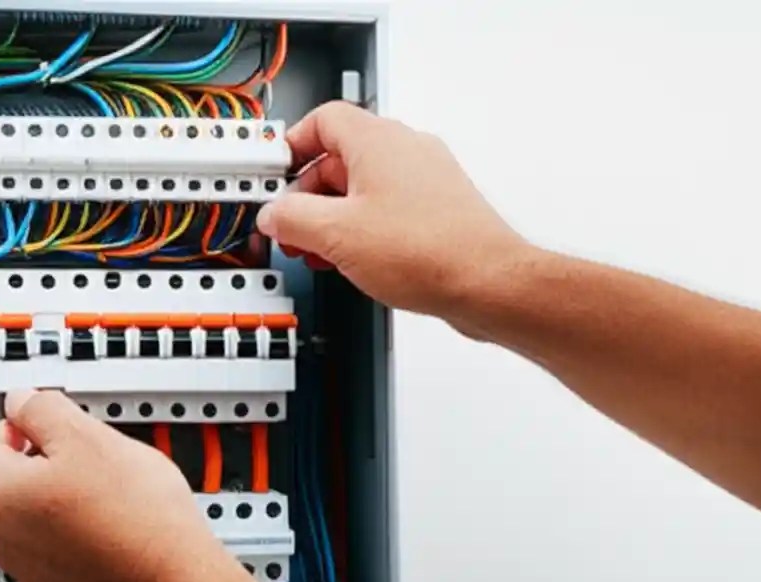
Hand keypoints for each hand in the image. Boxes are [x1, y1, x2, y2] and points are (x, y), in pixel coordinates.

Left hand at [0, 390, 235, 581]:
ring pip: (34, 514)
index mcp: (2, 495)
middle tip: (87, 454)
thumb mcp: (87, 436)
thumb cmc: (135, 516)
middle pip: (11, 480)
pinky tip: (110, 523)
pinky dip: (74, 529)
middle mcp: (5, 537)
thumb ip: (43, 411)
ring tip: (105, 492)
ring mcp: (29, 568)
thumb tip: (21, 401)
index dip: (22, 424)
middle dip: (43, 461)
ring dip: (59, 496)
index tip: (49, 422)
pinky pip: (55, 545)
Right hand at [258, 101, 530, 316]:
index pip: (322, 119)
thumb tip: (273, 215)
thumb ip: (291, 219)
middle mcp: (405, 150)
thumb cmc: (430, 251)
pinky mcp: (436, 209)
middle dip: (306, 195)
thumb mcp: (335, 235)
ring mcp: (424, 179)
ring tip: (316, 249)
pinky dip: (360, 227)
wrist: (488, 283)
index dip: (290, 145)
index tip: (272, 175)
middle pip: (338, 158)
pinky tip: (350, 259)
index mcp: (378, 140)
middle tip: (289, 226)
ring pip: (362, 187)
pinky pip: (386, 207)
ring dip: (331, 216)